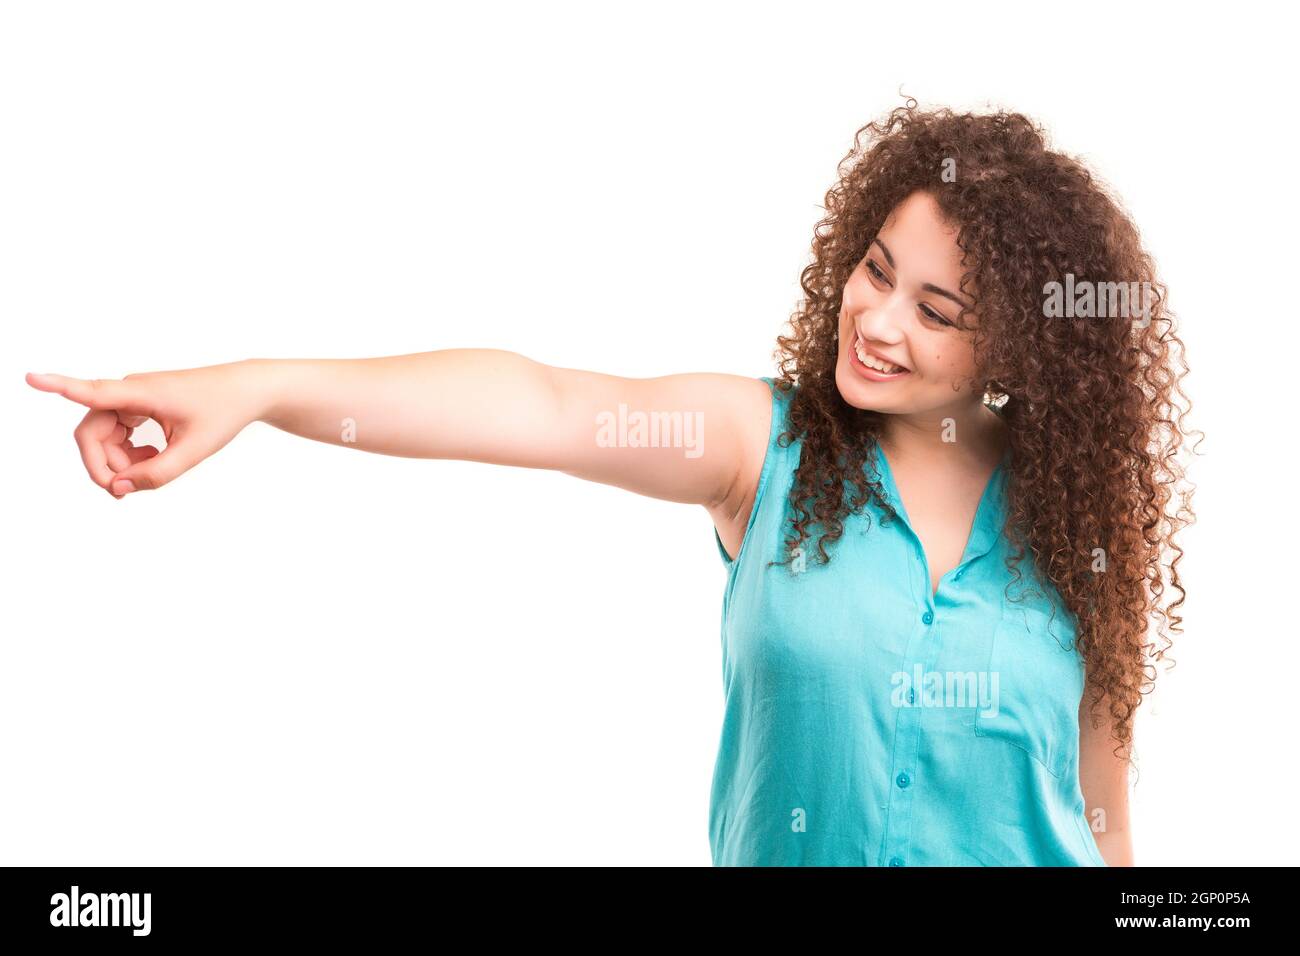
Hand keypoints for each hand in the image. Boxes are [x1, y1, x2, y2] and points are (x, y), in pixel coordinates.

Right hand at [25, 360, 265, 497]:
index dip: (59, 387)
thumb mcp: (195, 451)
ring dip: (119, 462)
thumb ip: (158, 474)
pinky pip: (119, 434)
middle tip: (125, 492)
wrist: (248, 390)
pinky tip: (154, 458)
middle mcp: (130, 391)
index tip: (30, 377)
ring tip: (152, 471)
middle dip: (104, 465)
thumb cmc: (224, 413)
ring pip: (105, 436)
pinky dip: (130, 453)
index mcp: (142, 393)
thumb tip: (120, 487)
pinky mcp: (140, 404)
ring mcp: (134, 397)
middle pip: (92, 433)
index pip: (92, 391)